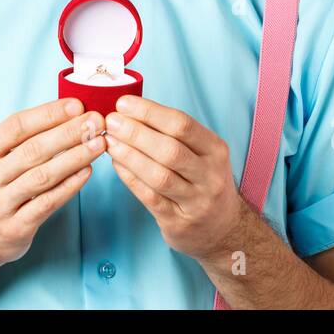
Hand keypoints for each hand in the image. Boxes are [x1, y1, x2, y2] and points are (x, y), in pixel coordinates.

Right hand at [0, 98, 104, 269]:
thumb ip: (14, 141)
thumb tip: (61, 115)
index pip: (16, 127)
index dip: (48, 114)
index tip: (76, 105)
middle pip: (33, 150)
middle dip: (68, 132)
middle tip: (95, 121)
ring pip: (43, 176)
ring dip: (75, 157)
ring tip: (98, 143)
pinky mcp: (15, 229)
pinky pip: (48, 203)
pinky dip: (70, 186)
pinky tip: (87, 171)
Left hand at [104, 95, 245, 260]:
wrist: (224, 230)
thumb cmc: (203, 181)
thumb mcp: (203, 154)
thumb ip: (174, 134)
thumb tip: (131, 110)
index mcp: (216, 150)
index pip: (182, 124)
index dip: (150, 112)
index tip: (124, 103)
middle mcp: (210, 175)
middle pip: (170, 149)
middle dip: (136, 133)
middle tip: (111, 122)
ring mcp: (196, 202)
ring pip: (159, 175)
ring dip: (129, 155)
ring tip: (109, 142)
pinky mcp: (179, 222)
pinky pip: (150, 197)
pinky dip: (130, 178)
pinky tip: (117, 164)